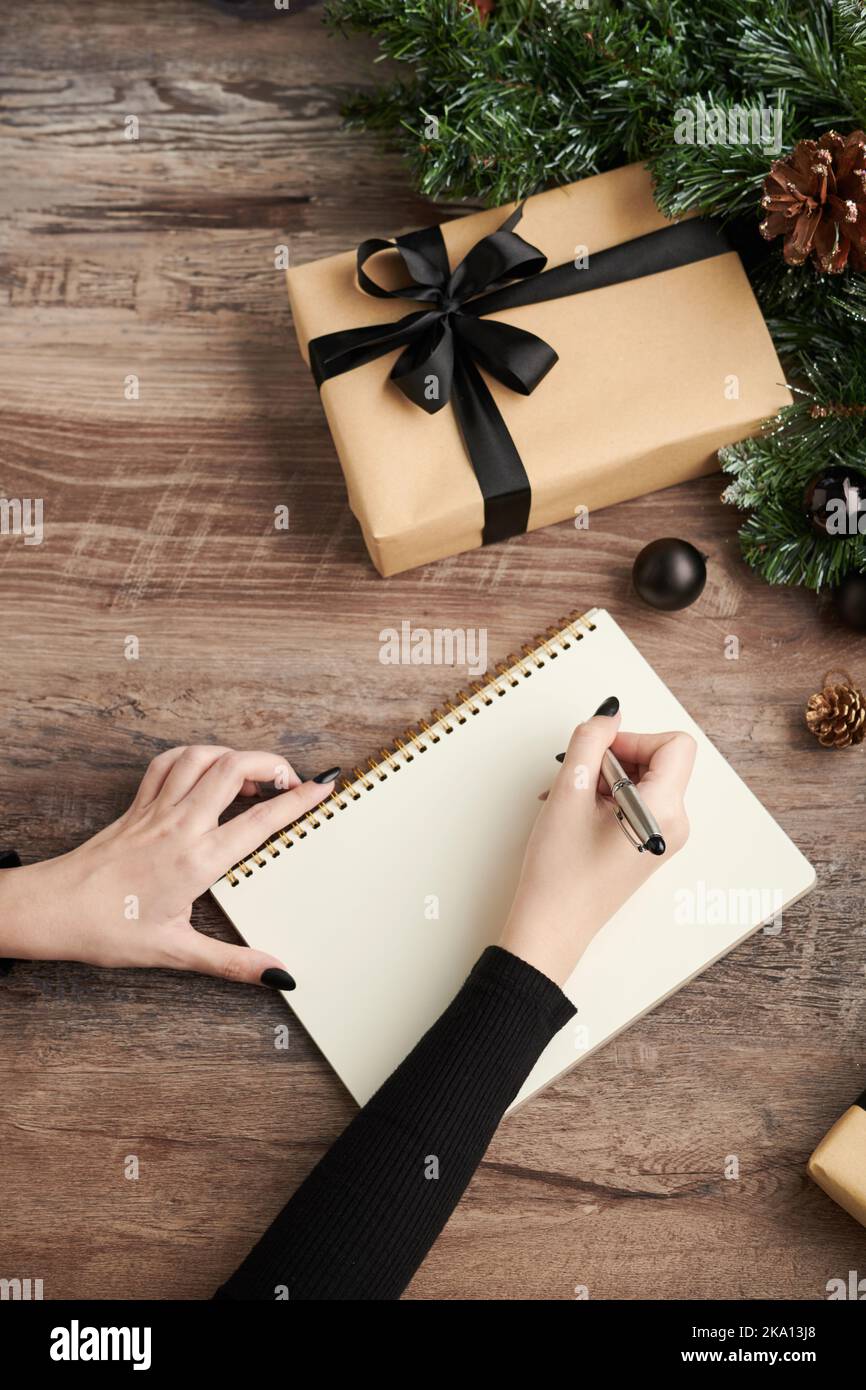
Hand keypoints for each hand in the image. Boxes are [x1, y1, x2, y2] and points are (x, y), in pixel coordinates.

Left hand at [0, 747, 337, 986]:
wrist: (53, 910)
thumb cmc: (108, 930)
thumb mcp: (177, 951)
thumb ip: (233, 962)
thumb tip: (277, 974)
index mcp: (197, 860)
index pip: (261, 821)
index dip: (299, 800)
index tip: (324, 787)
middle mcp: (180, 826)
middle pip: (235, 769)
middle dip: (273, 764)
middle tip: (292, 780)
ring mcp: (157, 810)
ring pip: (203, 757)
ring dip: (235, 756)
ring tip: (254, 776)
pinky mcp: (137, 805)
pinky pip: (170, 763)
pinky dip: (195, 757)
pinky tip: (206, 771)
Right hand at [500, 712, 695, 986]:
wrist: (551, 926)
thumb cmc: (559, 870)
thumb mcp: (570, 791)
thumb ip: (591, 739)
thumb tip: (611, 713)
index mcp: (665, 810)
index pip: (674, 744)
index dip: (634, 739)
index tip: (598, 755)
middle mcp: (675, 824)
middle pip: (659, 760)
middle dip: (614, 759)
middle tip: (579, 780)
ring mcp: (664, 836)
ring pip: (644, 780)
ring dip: (605, 778)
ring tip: (570, 801)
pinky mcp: (649, 844)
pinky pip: (637, 801)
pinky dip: (607, 797)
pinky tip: (576, 814)